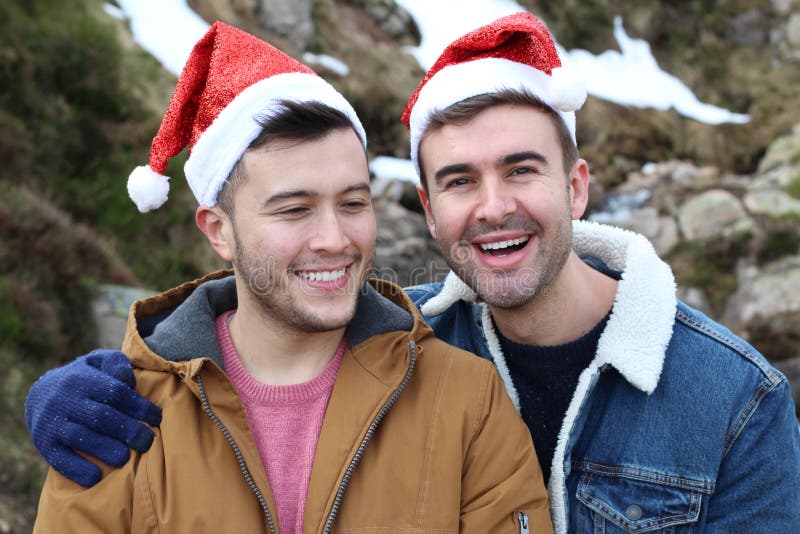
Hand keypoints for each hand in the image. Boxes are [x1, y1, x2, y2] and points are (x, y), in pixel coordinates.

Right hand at [25, 349, 161, 486]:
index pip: (115, 392)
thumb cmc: (84, 378)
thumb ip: (116, 364)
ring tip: (124, 458)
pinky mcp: (44, 444)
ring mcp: (53, 424)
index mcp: (82, 379)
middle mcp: (66, 401)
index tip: (156, 418)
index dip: (138, 406)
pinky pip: (59, 459)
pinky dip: (77, 469)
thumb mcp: (98, 362)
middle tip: (147, 441)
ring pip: (81, 437)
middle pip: (100, 416)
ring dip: (104, 449)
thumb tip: (129, 378)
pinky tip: (95, 478)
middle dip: (127, 430)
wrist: (39, 394)